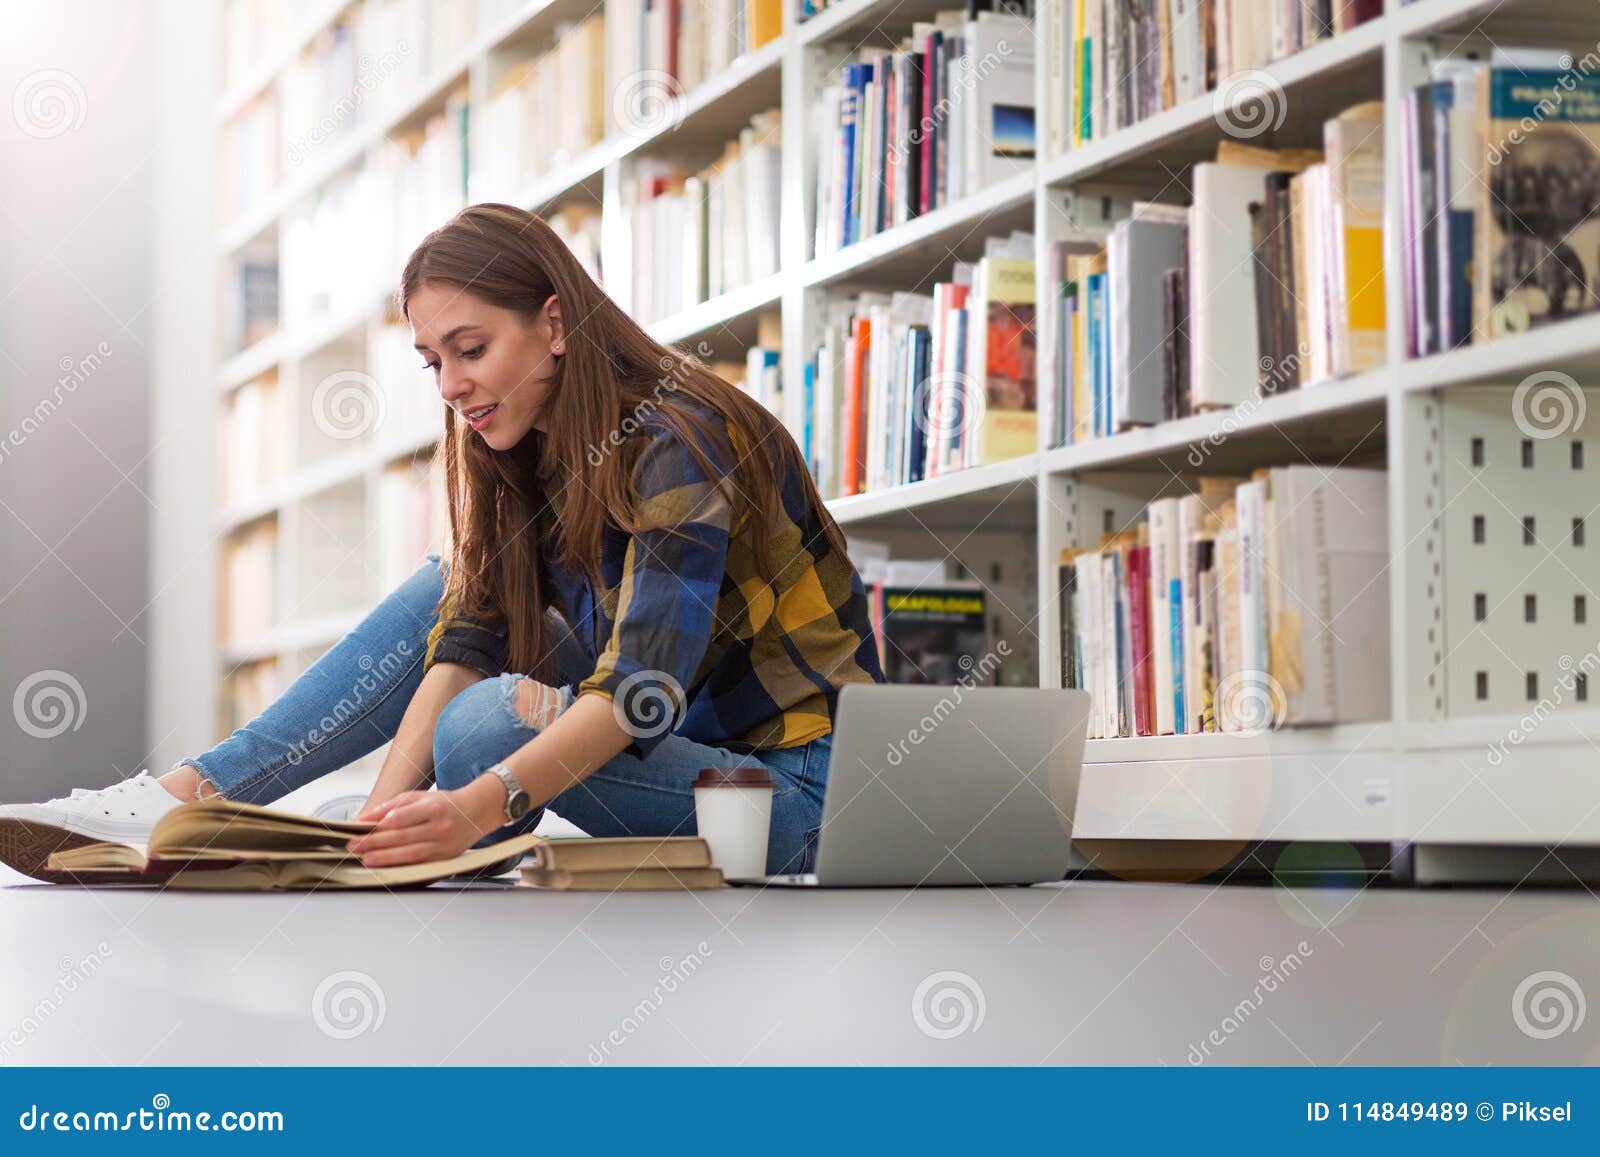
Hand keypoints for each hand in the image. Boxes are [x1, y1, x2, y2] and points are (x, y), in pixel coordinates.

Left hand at [347, 783, 501, 867]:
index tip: (359, 830)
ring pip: (410, 854)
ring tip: (366, 859)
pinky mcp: (445, 859)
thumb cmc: (445, 803)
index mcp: (433, 808)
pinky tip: (386, 867)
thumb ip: (391, 807)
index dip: (379, 826)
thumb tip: (365, 819)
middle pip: (402, 838)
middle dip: (375, 843)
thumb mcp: (419, 797)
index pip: (401, 818)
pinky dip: (401, 867)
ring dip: (385, 858)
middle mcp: (440, 827)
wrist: (477, 812)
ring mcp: (444, 845)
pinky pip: (420, 865)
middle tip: (354, 846)